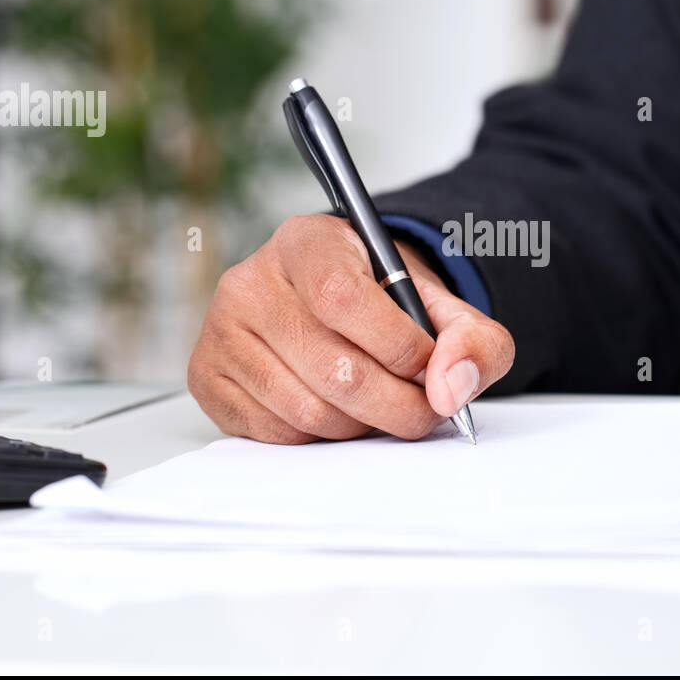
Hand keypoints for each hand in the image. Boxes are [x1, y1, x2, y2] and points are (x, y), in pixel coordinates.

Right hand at [188, 213, 514, 442]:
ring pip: (308, 412)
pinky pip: (277, 434)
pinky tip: (338, 409)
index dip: (399, 347)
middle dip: (397, 404)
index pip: (344, 298)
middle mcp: (250, 281)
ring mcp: (221, 331)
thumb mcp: (443, 306)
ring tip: (381, 404)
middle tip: (424, 407)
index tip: (431, 365)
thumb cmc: (385, 303)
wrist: (339, 306)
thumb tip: (452, 387)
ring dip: (363, 425)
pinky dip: (322, 437)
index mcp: (306, 242)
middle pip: (333, 369)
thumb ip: (472, 338)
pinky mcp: (207, 378)